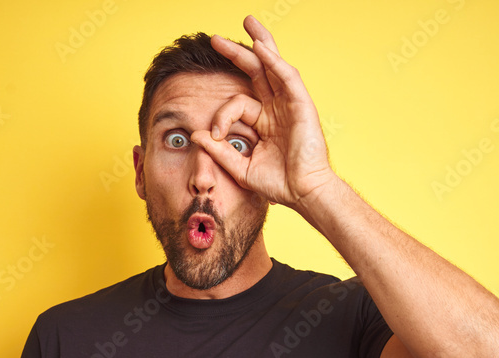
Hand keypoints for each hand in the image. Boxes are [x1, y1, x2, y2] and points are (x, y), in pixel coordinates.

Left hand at [190, 15, 336, 209]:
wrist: (302, 194)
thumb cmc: (278, 184)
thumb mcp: (240, 166)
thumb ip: (218, 150)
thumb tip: (195, 134)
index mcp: (264, 121)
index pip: (237, 103)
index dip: (222, 116)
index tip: (215, 135)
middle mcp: (277, 108)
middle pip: (256, 71)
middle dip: (238, 52)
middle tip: (216, 39)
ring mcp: (290, 104)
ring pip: (273, 66)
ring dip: (260, 43)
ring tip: (248, 22)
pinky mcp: (302, 105)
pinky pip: (287, 77)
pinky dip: (274, 61)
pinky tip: (261, 48)